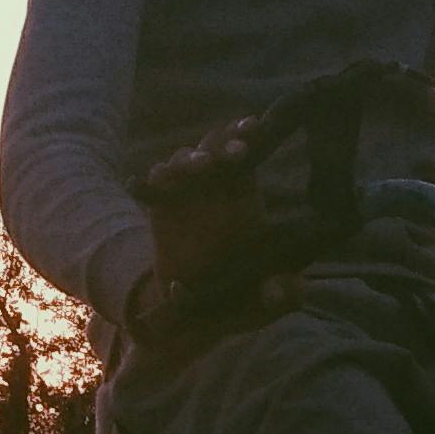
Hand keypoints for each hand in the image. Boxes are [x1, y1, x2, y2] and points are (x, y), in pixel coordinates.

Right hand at [141, 112, 284, 305]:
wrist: (193, 305)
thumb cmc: (237, 289)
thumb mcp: (266, 296)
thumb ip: (280, 294)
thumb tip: (280, 294)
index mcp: (243, 192)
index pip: (246, 151)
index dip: (248, 135)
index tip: (255, 129)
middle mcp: (212, 184)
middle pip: (214, 146)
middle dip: (224, 142)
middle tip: (239, 151)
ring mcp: (184, 192)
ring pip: (184, 159)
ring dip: (191, 158)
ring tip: (203, 166)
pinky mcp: (159, 206)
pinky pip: (154, 183)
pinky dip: (154, 178)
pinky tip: (159, 180)